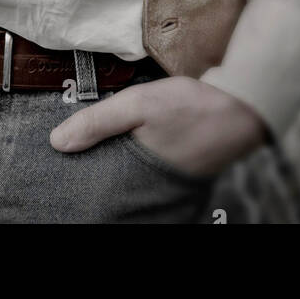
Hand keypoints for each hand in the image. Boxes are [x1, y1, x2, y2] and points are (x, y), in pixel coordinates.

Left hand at [49, 76, 266, 177]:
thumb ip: (98, 122)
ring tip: (93, 151)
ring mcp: (166, 185)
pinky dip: (132, 162)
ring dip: (111, 167)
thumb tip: (57, 142)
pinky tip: (126, 147)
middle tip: (73, 159)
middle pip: (110, 190)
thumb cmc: (192, 106)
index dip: (78, 182)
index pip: (96, 194)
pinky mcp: (177, 174)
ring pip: (127, 181)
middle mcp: (151, 191)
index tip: (58, 168)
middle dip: (92, 176)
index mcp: (137, 180)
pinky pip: (144, 174)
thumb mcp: (138, 103)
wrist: (242, 106)